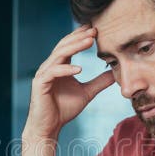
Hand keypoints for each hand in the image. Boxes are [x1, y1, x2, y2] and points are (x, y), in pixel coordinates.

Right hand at [24, 25, 114, 139]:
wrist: (49, 127)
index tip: (97, 28)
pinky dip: (66, 69)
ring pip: (59, 54)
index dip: (81, 35)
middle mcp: (50, 65)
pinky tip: (79, 68)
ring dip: (75, 46)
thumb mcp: (87, 93)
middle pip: (64, 45)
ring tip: (89, 41)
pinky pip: (53, 72)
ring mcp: (44, 73)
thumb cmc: (64, 109)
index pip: (70, 45)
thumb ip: (99, 82)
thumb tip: (114, 73)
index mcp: (59, 65)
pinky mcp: (40, 83)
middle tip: (95, 30)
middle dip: (79, 36)